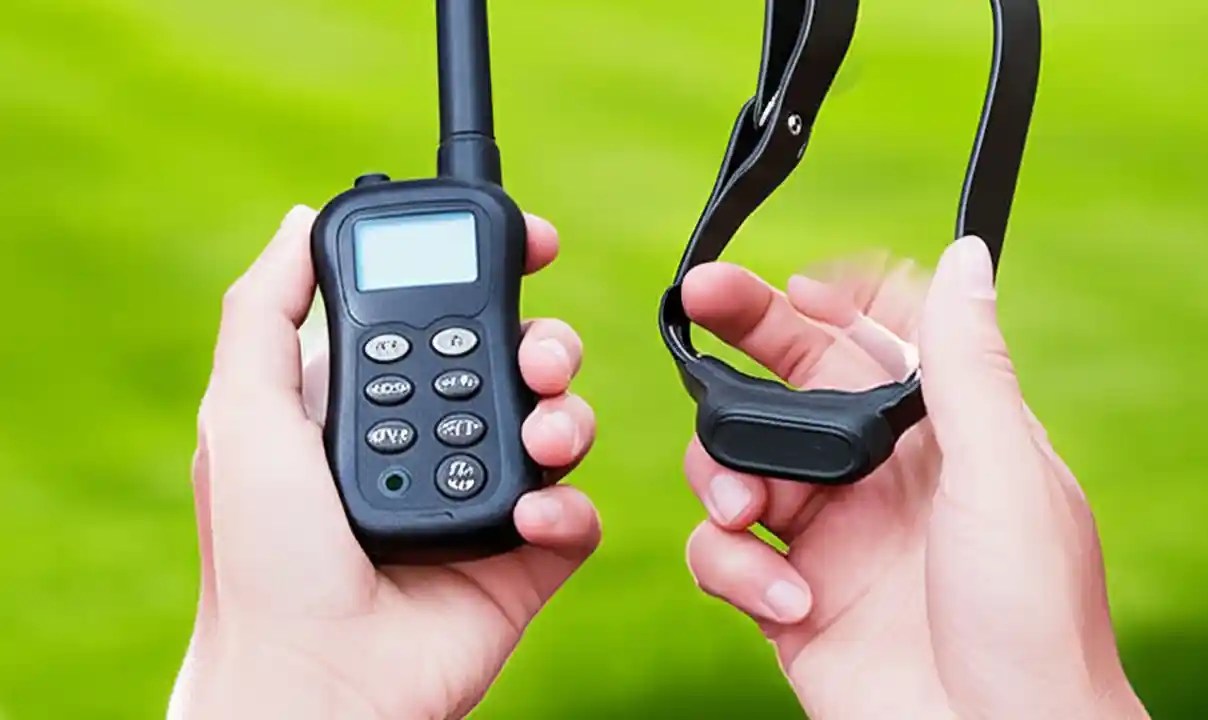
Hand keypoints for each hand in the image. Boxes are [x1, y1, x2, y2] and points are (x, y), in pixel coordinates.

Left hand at [170, 207, 598, 719]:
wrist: (316, 685)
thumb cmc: (264, 563)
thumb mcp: (242, 417)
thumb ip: (265, 313)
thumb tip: (300, 221)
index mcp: (376, 399)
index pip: (448, 314)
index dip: (495, 272)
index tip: (537, 246)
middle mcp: (437, 439)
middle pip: (521, 358)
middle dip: (548, 340)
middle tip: (538, 356)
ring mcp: (484, 499)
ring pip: (561, 424)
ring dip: (566, 415)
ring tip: (541, 435)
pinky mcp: (524, 560)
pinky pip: (577, 514)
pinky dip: (567, 507)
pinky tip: (530, 518)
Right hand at [680, 237, 1146, 718]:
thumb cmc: (1031, 621)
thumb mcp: (1004, 474)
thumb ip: (968, 365)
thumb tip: (968, 255)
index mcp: (938, 437)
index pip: (873, 341)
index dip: (828, 300)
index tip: (784, 279)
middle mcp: (875, 480)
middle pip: (788, 386)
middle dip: (739, 340)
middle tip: (696, 303)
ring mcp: (828, 541)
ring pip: (734, 466)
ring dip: (721, 472)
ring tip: (740, 506)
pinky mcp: (785, 602)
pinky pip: (721, 556)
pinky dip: (733, 569)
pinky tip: (787, 602)